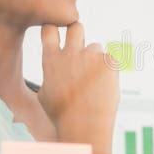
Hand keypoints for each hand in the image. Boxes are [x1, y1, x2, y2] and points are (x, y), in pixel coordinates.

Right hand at [37, 22, 119, 148]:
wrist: (85, 127)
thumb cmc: (62, 115)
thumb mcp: (43, 95)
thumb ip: (49, 76)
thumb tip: (51, 70)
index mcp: (51, 60)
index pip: (49, 28)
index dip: (55, 29)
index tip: (59, 35)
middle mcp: (71, 53)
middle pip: (76, 26)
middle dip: (78, 32)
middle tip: (80, 46)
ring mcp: (91, 56)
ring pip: (95, 46)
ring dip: (94, 58)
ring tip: (92, 81)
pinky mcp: (110, 62)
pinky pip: (110, 59)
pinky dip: (108, 70)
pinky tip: (103, 86)